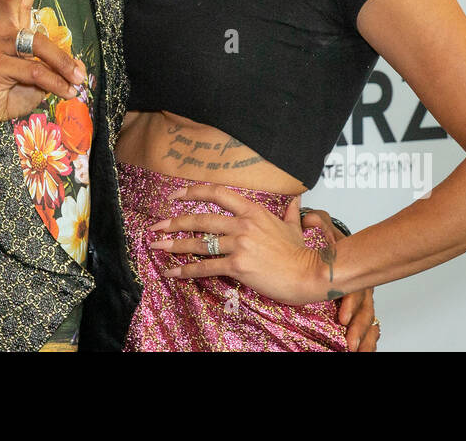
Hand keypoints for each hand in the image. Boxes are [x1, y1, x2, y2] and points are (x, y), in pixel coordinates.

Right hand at [0, 0, 86, 138]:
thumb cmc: (3, 91)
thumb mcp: (34, 80)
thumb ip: (52, 68)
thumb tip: (77, 69)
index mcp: (10, 27)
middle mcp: (0, 30)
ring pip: (37, 45)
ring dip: (63, 62)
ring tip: (79, 79)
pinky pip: (33, 72)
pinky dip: (54, 83)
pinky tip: (67, 91)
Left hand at [147, 184, 334, 306]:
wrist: (309, 273)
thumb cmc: (301, 252)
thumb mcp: (294, 226)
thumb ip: (290, 210)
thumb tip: (295, 198)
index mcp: (252, 210)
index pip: (216, 193)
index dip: (192, 192)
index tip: (175, 195)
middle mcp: (242, 224)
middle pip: (200, 219)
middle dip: (174, 222)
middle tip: (156, 226)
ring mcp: (239, 244)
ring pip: (199, 243)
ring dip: (174, 245)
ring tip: (157, 247)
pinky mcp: (238, 265)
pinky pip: (205, 267)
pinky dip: (186, 269)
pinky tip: (172, 271)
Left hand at [299, 209, 378, 351]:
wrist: (330, 257)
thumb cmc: (325, 247)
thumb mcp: (321, 232)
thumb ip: (316, 224)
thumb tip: (308, 217)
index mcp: (349, 270)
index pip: (355, 288)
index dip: (350, 303)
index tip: (341, 318)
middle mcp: (357, 287)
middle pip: (364, 309)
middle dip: (358, 326)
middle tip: (349, 340)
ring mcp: (359, 301)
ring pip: (368, 320)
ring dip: (363, 335)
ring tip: (354, 347)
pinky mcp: (357, 314)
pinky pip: (369, 330)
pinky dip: (368, 342)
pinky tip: (363, 350)